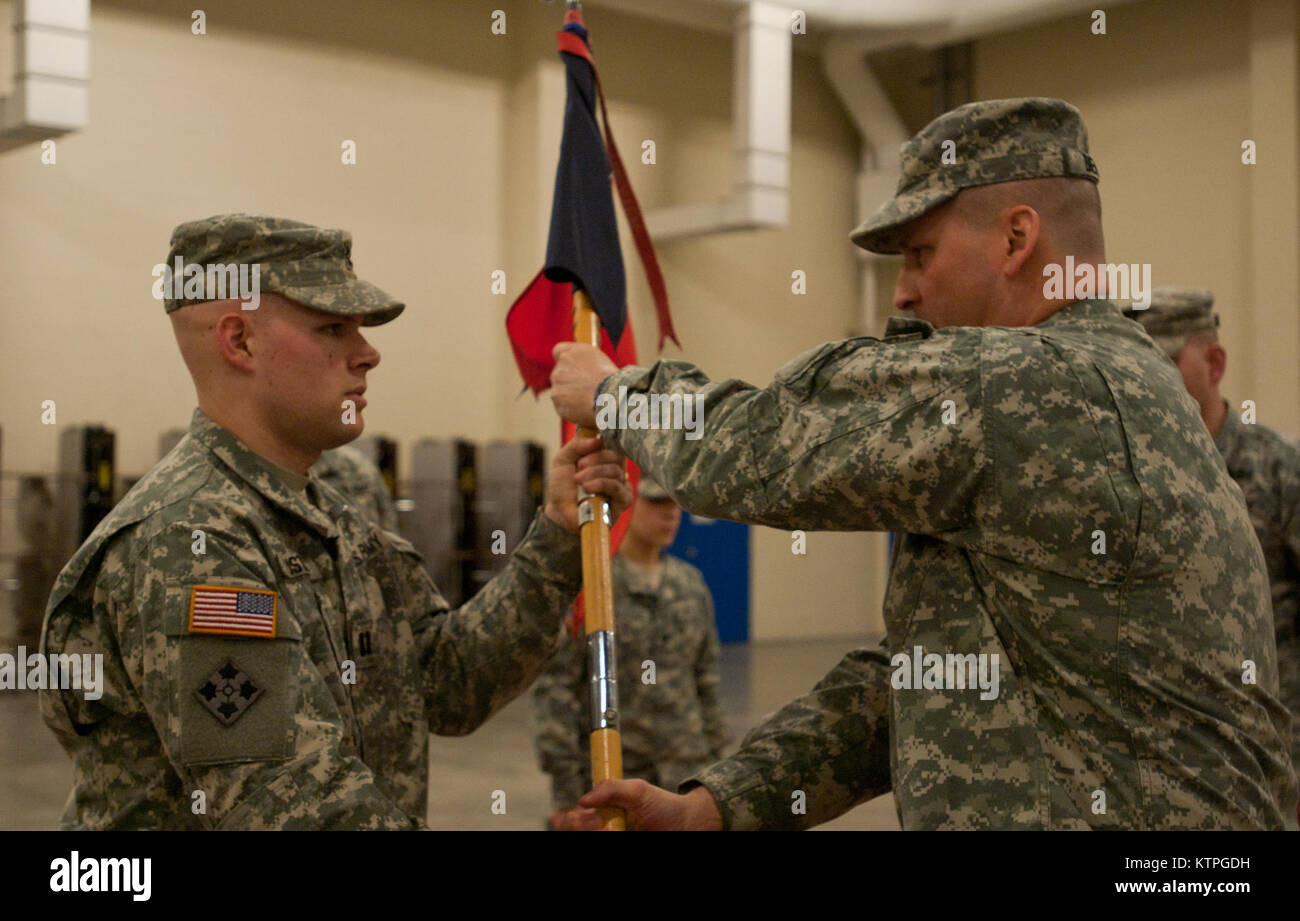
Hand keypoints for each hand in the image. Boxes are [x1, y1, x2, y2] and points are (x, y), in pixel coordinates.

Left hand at [544, 436, 630, 532]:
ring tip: (578, 481)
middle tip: (579, 466)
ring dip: (594, 473)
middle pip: (616, 456)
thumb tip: (596, 441)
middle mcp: (616, 468)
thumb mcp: (563, 459)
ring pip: (615, 471)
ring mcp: (622, 484)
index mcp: (604, 457)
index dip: (600, 444)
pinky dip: (601, 484)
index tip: (584, 451)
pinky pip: (618, 487)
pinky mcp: (624, 500)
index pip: (612, 443)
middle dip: (595, 460)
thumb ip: (577, 445)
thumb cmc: (563, 486)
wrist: (559, 510)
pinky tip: (587, 488)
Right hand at [548, 780, 723, 829]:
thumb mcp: (638, 791)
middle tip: (601, 824)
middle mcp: (601, 831)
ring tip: (613, 831)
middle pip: (572, 832)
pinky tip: (615, 832)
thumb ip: (611, 788)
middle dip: (580, 827)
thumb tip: (583, 800)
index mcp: (600, 814)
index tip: (578, 814)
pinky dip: (600, 836)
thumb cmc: (663, 806)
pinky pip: (598, 846)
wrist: (688, 825)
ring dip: (593, 834)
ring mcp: (611, 838)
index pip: (569, 820)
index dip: (565, 819)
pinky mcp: (622, 848)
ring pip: (588, 840)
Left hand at [551, 343, 617, 429]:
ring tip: (589, 400)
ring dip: (570, 395)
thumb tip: (580, 368)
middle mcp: (560, 368)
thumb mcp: (599, 360)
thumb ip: (584, 360)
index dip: (565, 360)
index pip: (558, 351)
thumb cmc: (611, 378)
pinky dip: (572, 408)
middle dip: (570, 380)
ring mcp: (557, 386)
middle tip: (587, 388)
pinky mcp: (559, 403)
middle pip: (560, 373)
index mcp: (572, 353)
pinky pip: (563, 406)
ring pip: (560, 391)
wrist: (610, 396)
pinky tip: (585, 408)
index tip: (571, 366)